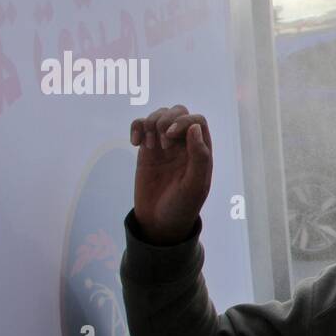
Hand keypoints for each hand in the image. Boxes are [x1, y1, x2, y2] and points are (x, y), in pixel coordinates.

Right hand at [129, 105, 212, 244]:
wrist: (158, 222)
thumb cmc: (181, 206)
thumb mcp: (194, 186)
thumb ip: (199, 157)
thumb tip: (194, 127)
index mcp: (201, 151)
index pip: (197, 121)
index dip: (183, 122)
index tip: (170, 136)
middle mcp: (184, 145)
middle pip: (179, 112)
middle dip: (167, 120)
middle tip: (162, 144)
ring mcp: (164, 146)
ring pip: (160, 115)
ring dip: (151, 123)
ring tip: (149, 147)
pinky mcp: (147, 150)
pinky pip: (141, 125)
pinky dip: (136, 127)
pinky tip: (134, 143)